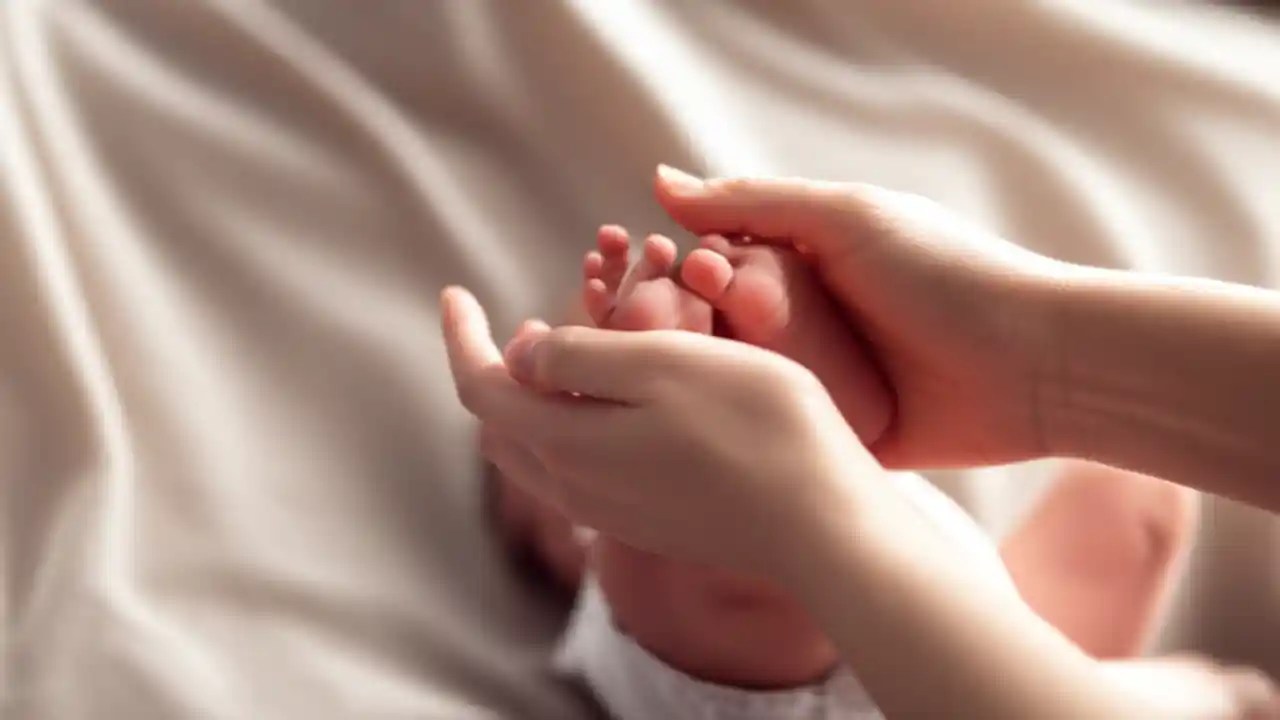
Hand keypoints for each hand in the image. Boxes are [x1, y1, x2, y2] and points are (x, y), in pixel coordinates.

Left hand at [441, 286, 877, 577]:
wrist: (825, 525)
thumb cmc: (757, 426)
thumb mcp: (662, 364)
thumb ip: (578, 358)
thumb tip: (520, 353)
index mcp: (567, 444)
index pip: (480, 388)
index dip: (460, 338)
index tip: (454, 292)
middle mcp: (578, 488)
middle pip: (500, 427)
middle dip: (491, 369)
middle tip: (507, 321)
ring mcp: (615, 512)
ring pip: (535, 453)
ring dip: (529, 400)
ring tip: (552, 351)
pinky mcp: (650, 522)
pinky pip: (578, 472)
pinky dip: (567, 426)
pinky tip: (607, 401)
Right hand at [656, 166, 1064, 466]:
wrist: (1034, 364)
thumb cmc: (947, 275)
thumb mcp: (847, 219)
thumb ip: (754, 203)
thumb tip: (660, 182)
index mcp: (802, 259)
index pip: (712, 259)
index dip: (678, 265)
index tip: (662, 267)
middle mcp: (803, 318)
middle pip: (712, 320)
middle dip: (680, 316)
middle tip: (664, 318)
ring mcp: (816, 378)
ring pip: (733, 375)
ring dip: (702, 368)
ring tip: (684, 367)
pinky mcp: (833, 432)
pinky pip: (772, 427)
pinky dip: (740, 421)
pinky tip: (702, 421)